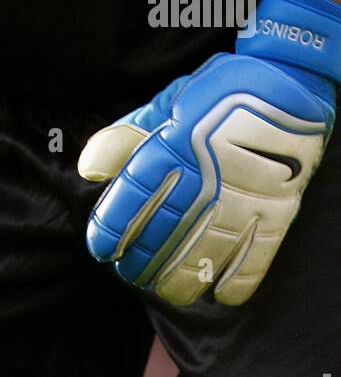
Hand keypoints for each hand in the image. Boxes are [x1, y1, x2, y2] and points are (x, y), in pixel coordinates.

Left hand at [76, 50, 333, 305]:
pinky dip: (236, 281)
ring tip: (164, 288)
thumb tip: (89, 168)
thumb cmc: (221, 91)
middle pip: (162, 235)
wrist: (288, 83)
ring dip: (179, 279)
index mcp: (171, 147)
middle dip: (140, 260)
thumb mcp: (168, 103)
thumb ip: (127, 137)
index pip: (131, 200)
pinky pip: (254, 258)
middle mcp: (202, 178)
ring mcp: (241, 198)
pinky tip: (219, 293)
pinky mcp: (275, 210)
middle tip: (130, 272)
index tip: (101, 248)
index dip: (111, 230)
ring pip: (202, 255)